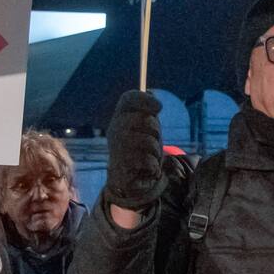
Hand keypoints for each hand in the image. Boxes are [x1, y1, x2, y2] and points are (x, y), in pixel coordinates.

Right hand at [104, 91, 164, 215]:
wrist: (130, 180)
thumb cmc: (141, 149)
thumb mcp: (146, 128)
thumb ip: (147, 112)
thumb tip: (150, 93)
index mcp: (119, 118)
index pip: (128, 99)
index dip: (145, 100)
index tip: (159, 107)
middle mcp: (114, 131)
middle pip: (141, 119)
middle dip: (154, 128)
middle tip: (154, 137)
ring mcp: (116, 149)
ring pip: (146, 141)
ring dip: (155, 149)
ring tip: (150, 154)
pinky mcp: (121, 168)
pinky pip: (146, 161)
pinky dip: (152, 165)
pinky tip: (147, 168)